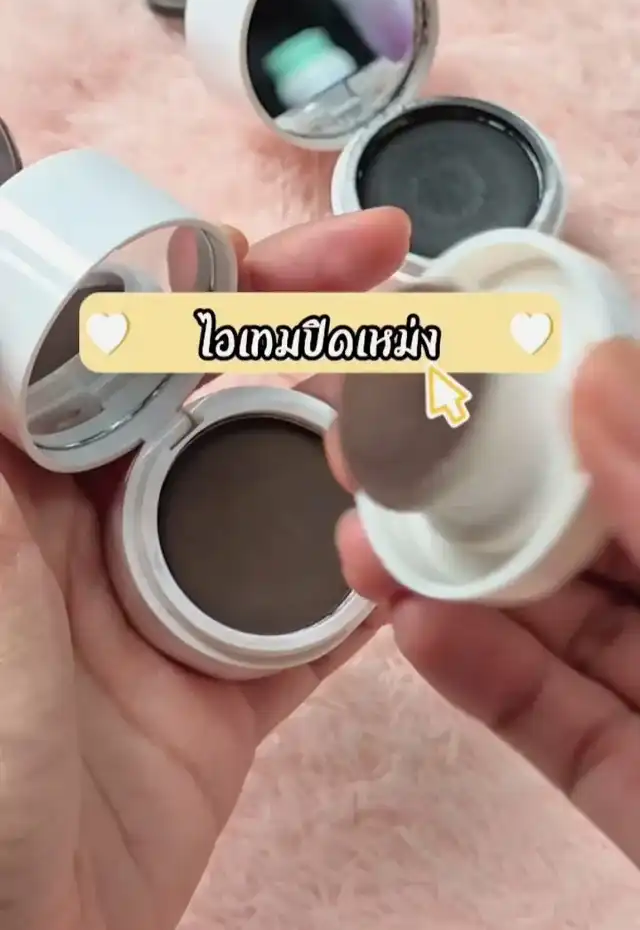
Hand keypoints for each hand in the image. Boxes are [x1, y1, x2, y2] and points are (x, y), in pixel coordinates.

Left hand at [0, 208, 409, 929]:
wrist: (16, 922)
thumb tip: (6, 292)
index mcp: (32, 472)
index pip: (129, 344)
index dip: (203, 281)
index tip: (269, 246)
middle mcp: (101, 519)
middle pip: (217, 391)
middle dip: (299, 319)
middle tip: (384, 266)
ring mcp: (170, 593)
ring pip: (280, 486)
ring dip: (350, 436)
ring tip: (418, 391)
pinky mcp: (225, 678)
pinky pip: (316, 612)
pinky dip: (368, 576)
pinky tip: (417, 532)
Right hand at [331, 338, 639, 866]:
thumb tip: (598, 376)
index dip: (566, 403)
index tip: (476, 367)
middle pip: (599, 538)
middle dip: (484, 494)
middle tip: (389, 455)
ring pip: (567, 632)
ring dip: (460, 586)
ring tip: (369, 544)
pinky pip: (562, 729)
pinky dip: (487, 681)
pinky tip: (415, 632)